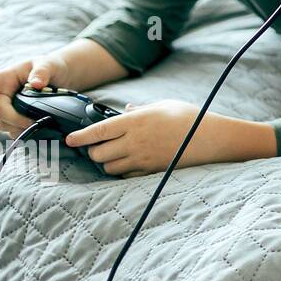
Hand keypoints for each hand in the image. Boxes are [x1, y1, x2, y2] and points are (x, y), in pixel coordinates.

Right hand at [0, 54, 69, 136]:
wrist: (63, 77)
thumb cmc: (52, 67)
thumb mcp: (49, 64)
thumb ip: (42, 72)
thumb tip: (36, 84)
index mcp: (7, 78)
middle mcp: (5, 95)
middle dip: (14, 118)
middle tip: (33, 121)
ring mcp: (10, 108)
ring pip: (4, 124)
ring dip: (18, 127)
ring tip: (38, 124)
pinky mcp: (18, 120)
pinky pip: (14, 131)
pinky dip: (24, 133)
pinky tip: (38, 130)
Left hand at [65, 99, 214, 177]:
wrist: (210, 138)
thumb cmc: (189, 117)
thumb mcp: (163, 105)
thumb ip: (141, 110)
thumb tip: (125, 111)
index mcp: (136, 122)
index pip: (98, 131)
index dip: (80, 137)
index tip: (70, 139)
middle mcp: (136, 141)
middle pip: (98, 153)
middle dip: (93, 150)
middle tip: (97, 145)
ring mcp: (142, 158)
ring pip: (109, 166)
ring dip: (106, 161)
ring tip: (113, 154)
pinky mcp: (150, 170)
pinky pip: (125, 175)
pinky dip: (122, 170)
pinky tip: (128, 162)